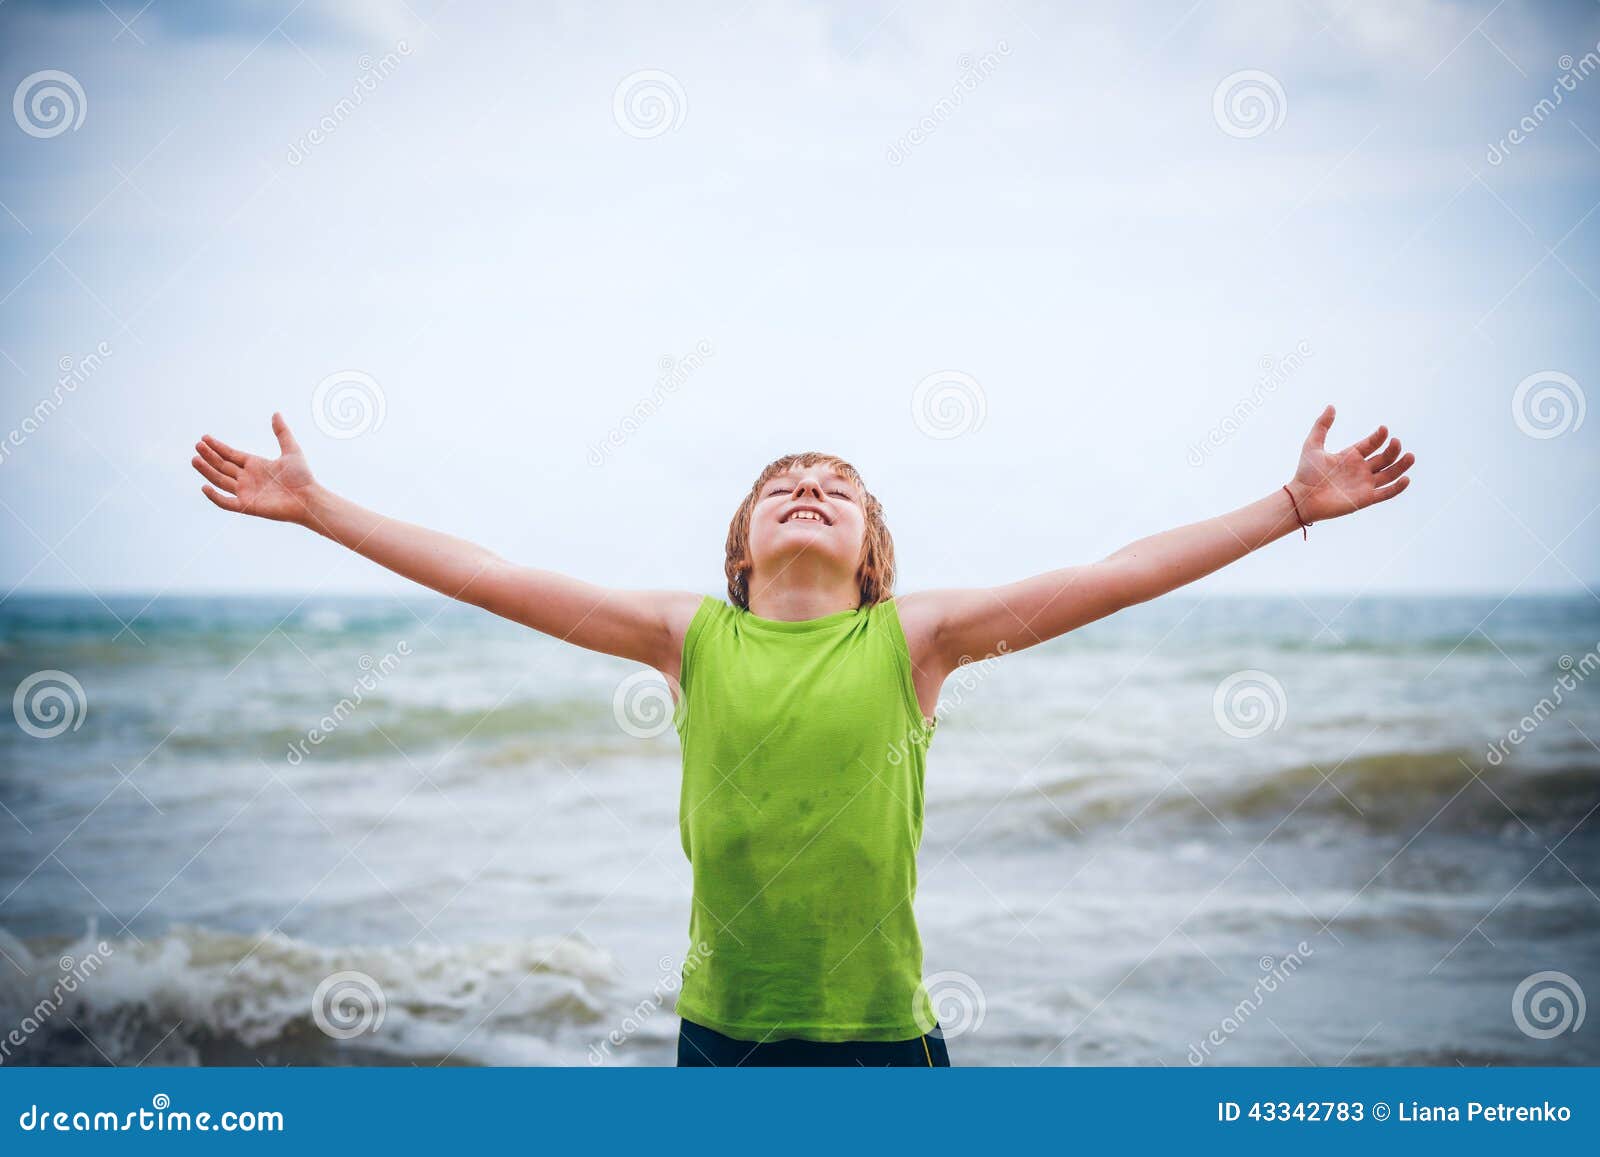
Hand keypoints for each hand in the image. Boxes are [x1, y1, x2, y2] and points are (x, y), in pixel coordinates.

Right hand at [192, 413, 319, 524]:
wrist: (308, 498)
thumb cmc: (303, 477)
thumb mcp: (291, 450)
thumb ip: (282, 432)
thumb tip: (276, 413)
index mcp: (255, 465)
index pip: (231, 455)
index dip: (218, 447)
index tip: (205, 438)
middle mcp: (248, 478)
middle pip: (222, 466)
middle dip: (209, 456)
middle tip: (197, 445)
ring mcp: (246, 492)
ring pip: (220, 480)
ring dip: (207, 471)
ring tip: (195, 459)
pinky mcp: (247, 506)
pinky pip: (226, 502)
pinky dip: (215, 496)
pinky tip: (205, 486)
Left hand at [1287, 405, 1414, 523]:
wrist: (1301, 497)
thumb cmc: (1305, 473)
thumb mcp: (1312, 445)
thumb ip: (1322, 426)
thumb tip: (1331, 406)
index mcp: (1350, 456)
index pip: (1372, 444)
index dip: (1379, 436)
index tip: (1383, 429)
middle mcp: (1360, 469)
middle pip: (1384, 458)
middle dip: (1393, 449)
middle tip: (1395, 442)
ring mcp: (1364, 484)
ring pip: (1390, 474)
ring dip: (1401, 466)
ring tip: (1410, 456)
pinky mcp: (1365, 499)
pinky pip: (1386, 493)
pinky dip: (1397, 487)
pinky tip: (1406, 478)